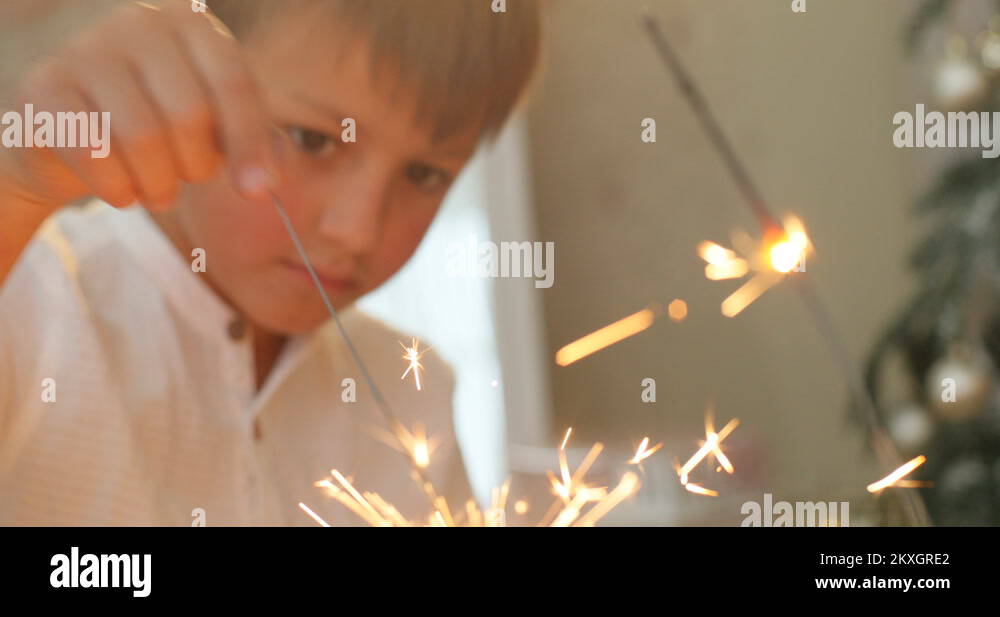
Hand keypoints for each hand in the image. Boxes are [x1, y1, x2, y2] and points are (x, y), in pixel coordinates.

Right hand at [1, 0, 278, 212]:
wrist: (65, 123)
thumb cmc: (153, 119)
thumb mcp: (207, 114)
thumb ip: (245, 134)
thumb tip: (265, 182)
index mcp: (189, 21)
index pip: (232, 83)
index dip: (249, 143)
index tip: (256, 191)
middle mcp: (136, 22)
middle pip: (189, 115)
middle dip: (196, 166)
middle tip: (185, 177)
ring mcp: (85, 48)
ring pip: (142, 137)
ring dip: (158, 184)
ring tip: (157, 190)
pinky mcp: (43, 87)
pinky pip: (96, 153)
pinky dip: (117, 189)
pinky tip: (119, 189)